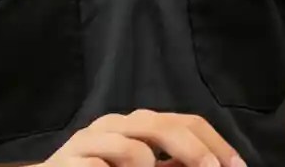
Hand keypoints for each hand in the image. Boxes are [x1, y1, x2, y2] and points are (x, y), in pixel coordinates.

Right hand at [40, 110, 246, 166]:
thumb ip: (174, 165)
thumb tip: (215, 166)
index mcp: (139, 124)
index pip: (186, 122)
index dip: (216, 144)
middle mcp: (117, 124)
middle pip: (165, 126)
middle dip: (196, 152)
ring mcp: (91, 140)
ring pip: (137, 149)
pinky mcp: (68, 161)